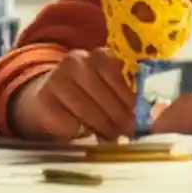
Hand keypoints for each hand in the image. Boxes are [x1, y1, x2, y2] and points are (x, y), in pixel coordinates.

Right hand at [15, 48, 134, 141]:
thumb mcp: (107, 89)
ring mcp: (55, 78)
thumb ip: (124, 100)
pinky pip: (66, 118)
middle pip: (101, 94)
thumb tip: (149, 121)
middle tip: (126, 133)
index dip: (128, 101)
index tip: (137, 120)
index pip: (116, 78)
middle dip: (116, 117)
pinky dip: (77, 129)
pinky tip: (83, 132)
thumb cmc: (87, 95)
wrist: (47, 96)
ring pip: (84, 108)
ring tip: (109, 137)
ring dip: (100, 126)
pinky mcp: (43, 99)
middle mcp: (74, 61)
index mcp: (96, 55)